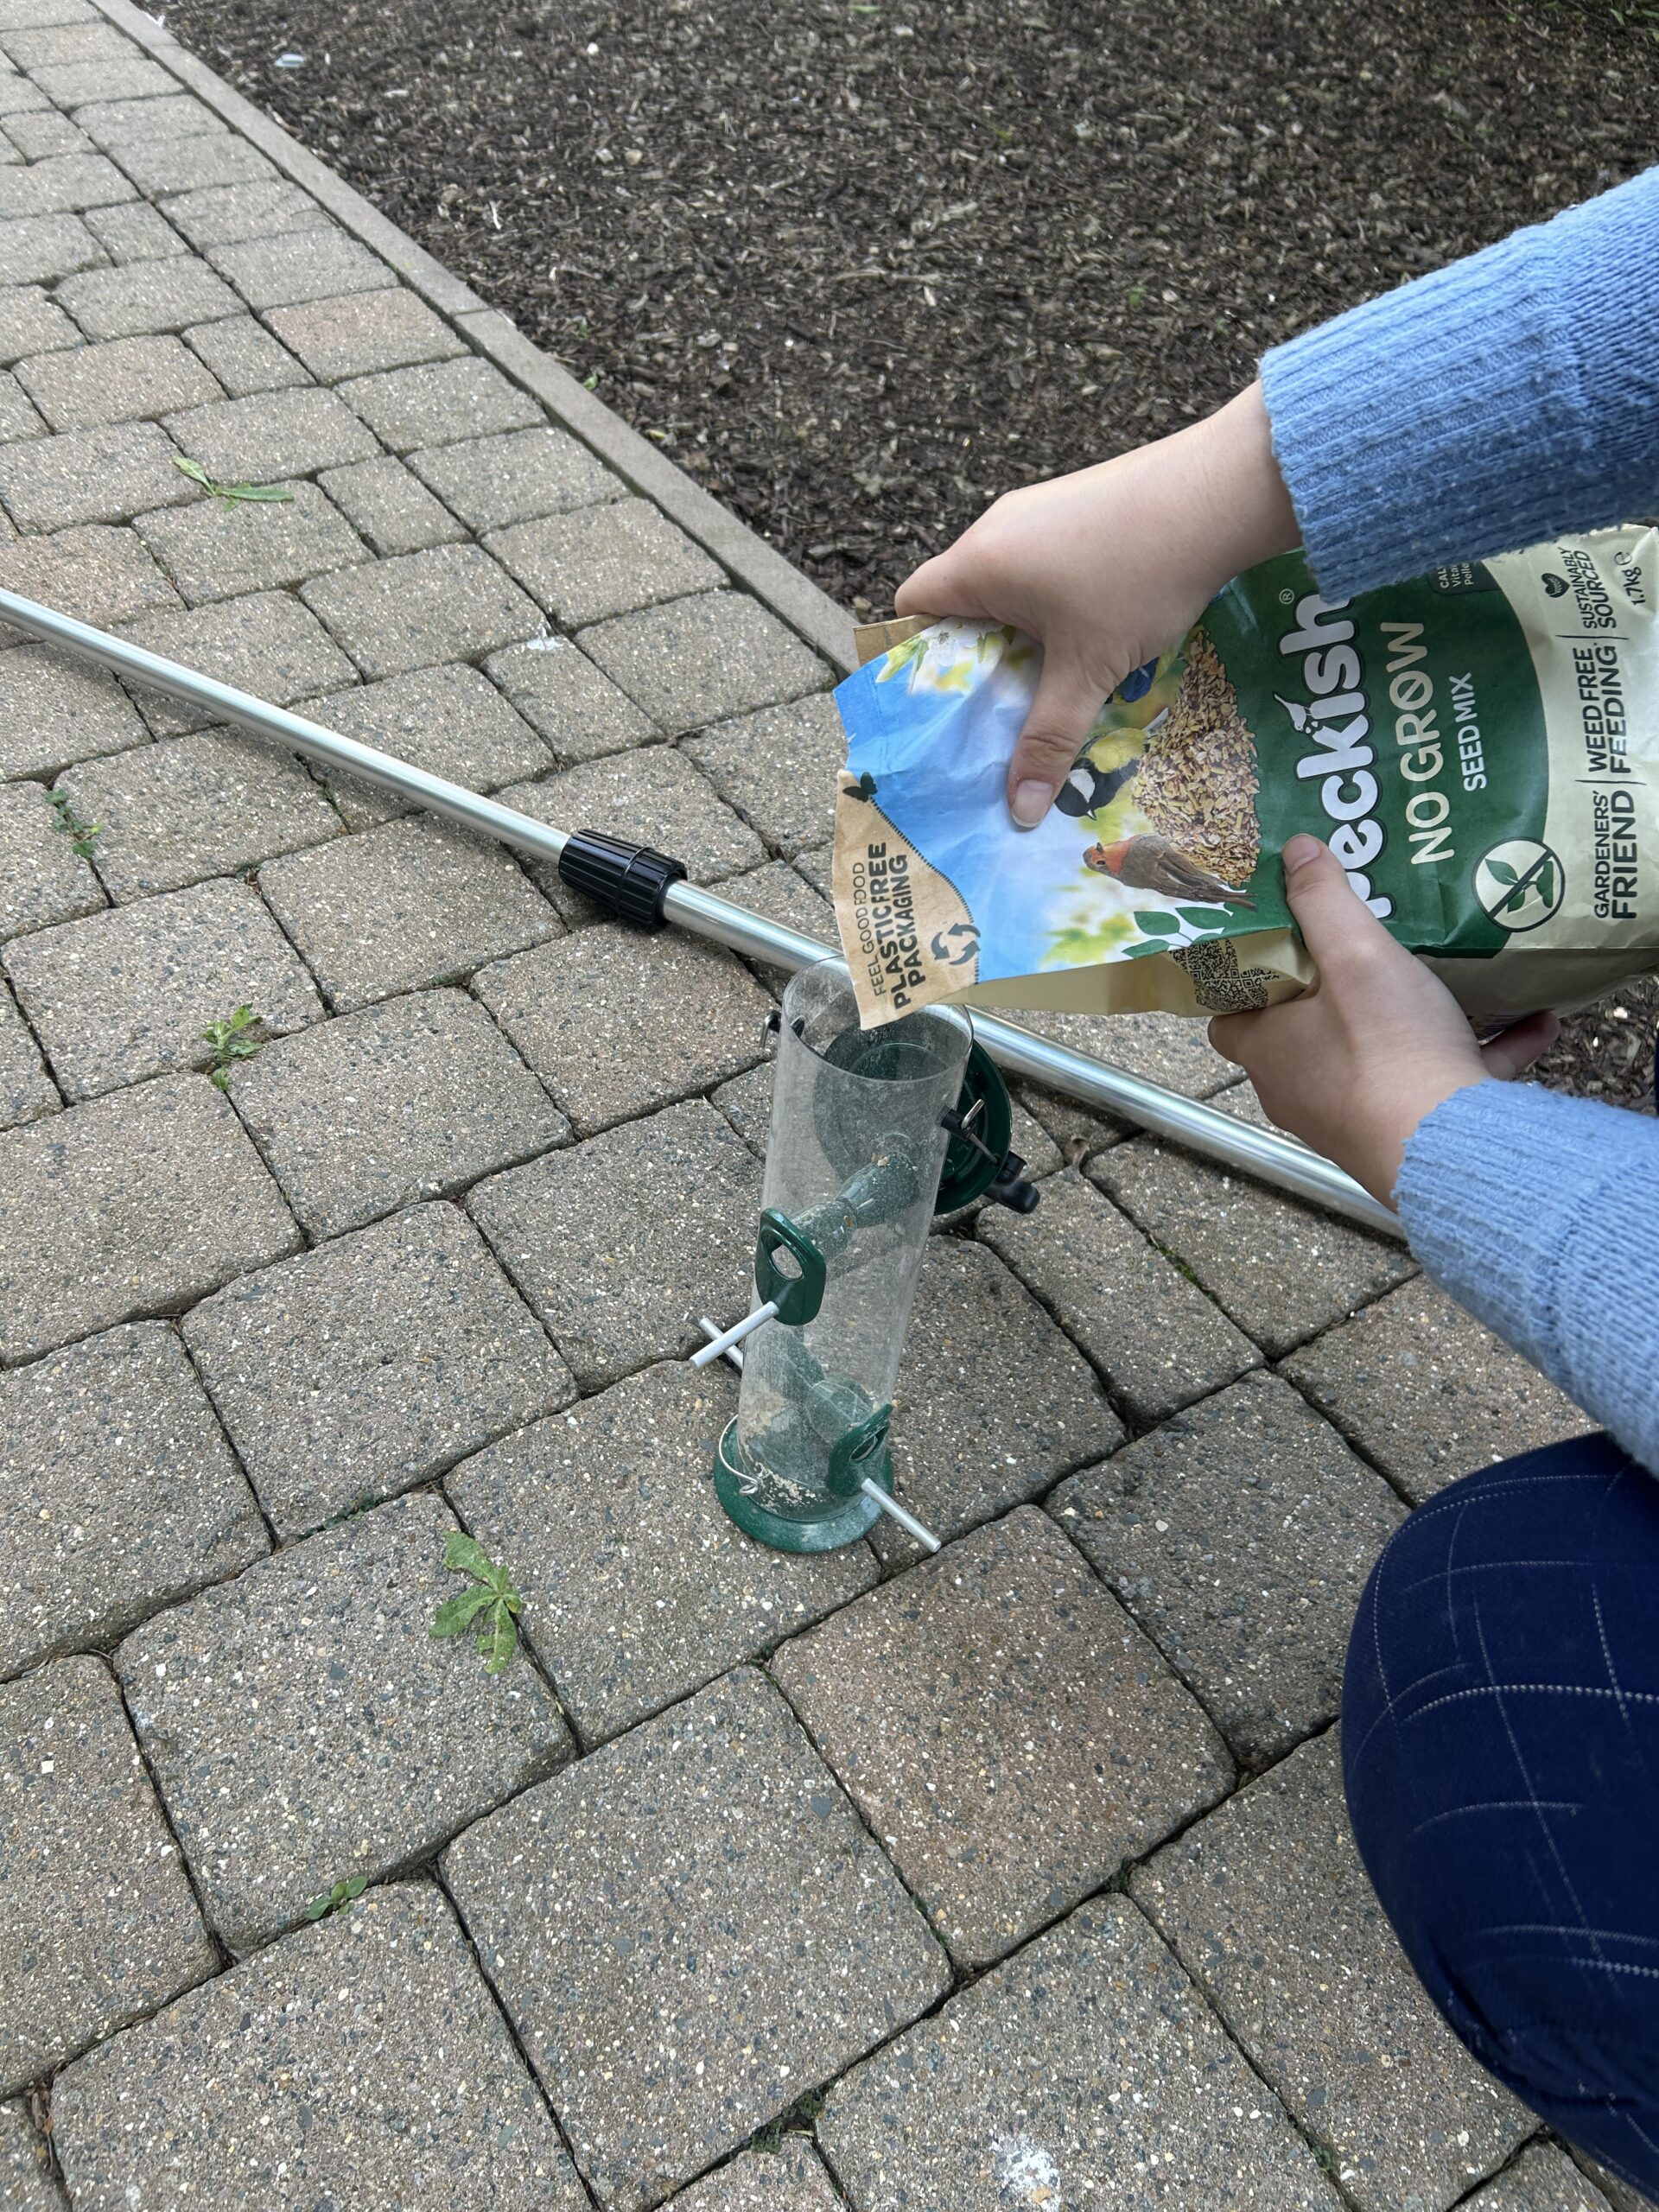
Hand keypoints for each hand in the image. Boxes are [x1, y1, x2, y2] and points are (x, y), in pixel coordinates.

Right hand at [895, 382, 1297, 826]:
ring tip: (1056, 671)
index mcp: (978, 563)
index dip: (917, 656)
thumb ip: (1048, 739)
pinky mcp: (1078, 500)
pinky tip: (1096, 624)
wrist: (1222, 492)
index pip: (911, 606)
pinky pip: (1043, 558)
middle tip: (1006, 704)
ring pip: (1006, 580)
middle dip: (979, 654)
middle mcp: (996, 528)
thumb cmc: (1139, 578)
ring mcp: (1038, 507)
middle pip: (959, 598)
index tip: (948, 700)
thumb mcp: (1089, 670)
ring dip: (1022, 627)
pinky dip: (1054, 597)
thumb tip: (1019, 813)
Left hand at [1207, 836, 1559, 1207]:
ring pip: (1378, 1057)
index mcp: (1268, 1049)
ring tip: (1443, 977)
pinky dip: (1480, 1053)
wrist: (1451, 1150)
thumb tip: (1296, 851)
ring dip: (1414, 1020)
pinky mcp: (1409, 1133)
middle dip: (1332, 993)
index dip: (1243, 979)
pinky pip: (1442, 1084)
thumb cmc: (1387, 1051)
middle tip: (1362, 948)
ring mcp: (1353, 1116)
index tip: (1274, 942)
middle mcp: (1300, 1089)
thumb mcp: (1354, 954)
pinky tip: (1532, 1021)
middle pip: (1303, 1032)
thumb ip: (1323, 900)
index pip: (1228, 1015)